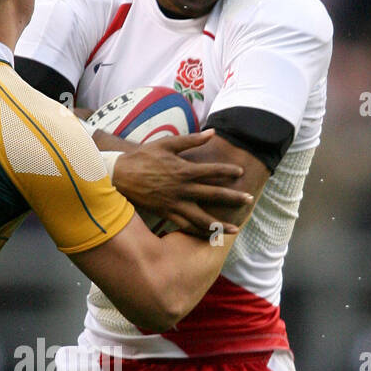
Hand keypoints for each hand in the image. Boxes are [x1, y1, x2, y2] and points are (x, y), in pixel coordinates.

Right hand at [112, 131, 253, 236]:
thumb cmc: (143, 156)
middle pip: (213, 195)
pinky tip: (210, 237)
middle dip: (232, 198)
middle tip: (249, 200)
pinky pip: (185, 225)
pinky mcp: (166, 213)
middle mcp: (182, 189)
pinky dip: (198, 232)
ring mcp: (174, 203)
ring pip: (201, 217)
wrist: (120, 175)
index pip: (212, 171)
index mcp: (184, 170)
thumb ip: (191, 140)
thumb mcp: (167, 143)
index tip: (241, 173)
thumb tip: (212, 133)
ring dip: (220, 224)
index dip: (228, 171)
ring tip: (235, 230)